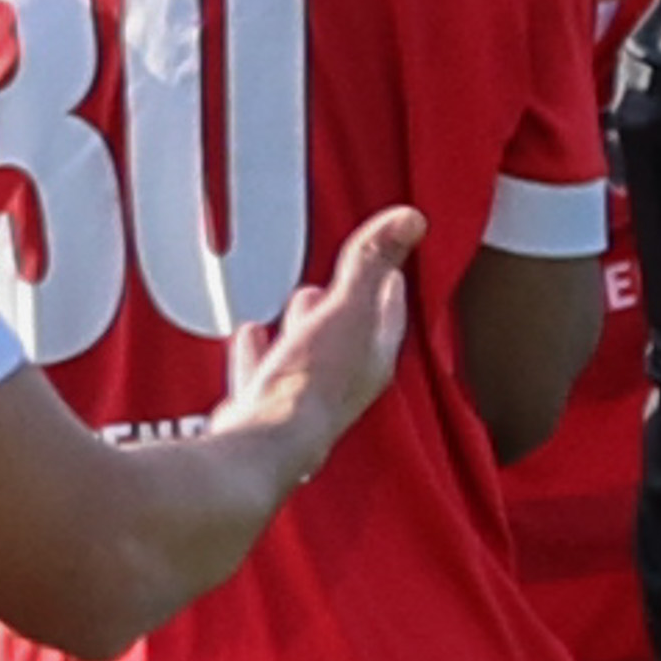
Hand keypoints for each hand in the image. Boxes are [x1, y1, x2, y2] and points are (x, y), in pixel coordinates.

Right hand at [226, 205, 424, 478]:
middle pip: (350, 336)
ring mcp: (303, 398)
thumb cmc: (314, 381)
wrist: (267, 441)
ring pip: (309, 355)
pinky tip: (248, 339)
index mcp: (372, 357)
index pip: (389, 315)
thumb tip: (411, 218)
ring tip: (298, 305)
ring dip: (305, 329)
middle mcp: (343, 382)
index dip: (390, 288)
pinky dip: (260, 353)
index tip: (391, 268)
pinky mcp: (265, 408)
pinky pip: (265, 372)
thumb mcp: (349, 307)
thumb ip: (371, 261)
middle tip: (342, 284)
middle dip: (347, 307)